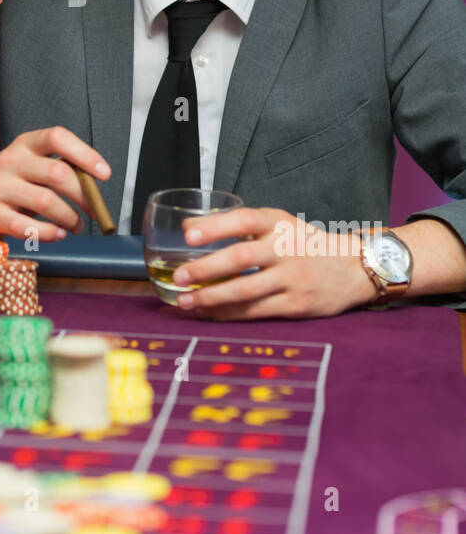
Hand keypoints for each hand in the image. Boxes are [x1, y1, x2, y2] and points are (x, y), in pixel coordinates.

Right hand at [0, 125, 111, 243]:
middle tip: (94, 211)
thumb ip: (57, 169)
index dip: (85, 154)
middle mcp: (9, 161)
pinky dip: (49, 233)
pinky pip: (27, 226)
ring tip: (76, 226)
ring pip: (45, 202)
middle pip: (56, 173)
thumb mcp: (29, 166)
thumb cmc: (10, 183)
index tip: (104, 174)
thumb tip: (93, 187)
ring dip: (69, 218)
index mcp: (24, 144)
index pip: (57, 137)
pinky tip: (58, 234)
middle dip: (83, 195)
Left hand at [171, 206, 377, 319]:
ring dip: (212, 297)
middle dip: (206, 267)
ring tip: (185, 301)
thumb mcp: (281, 224)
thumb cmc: (306, 245)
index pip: (244, 219)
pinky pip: (256, 311)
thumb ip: (243, 226)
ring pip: (246, 290)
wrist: (353, 269)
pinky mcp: (295, 305)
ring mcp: (292, 279)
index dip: (214, 226)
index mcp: (279, 223)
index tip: (187, 234)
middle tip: (180, 275)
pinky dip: (229, 314)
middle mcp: (285, 248)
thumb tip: (190, 229)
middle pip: (241, 257)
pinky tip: (210, 313)